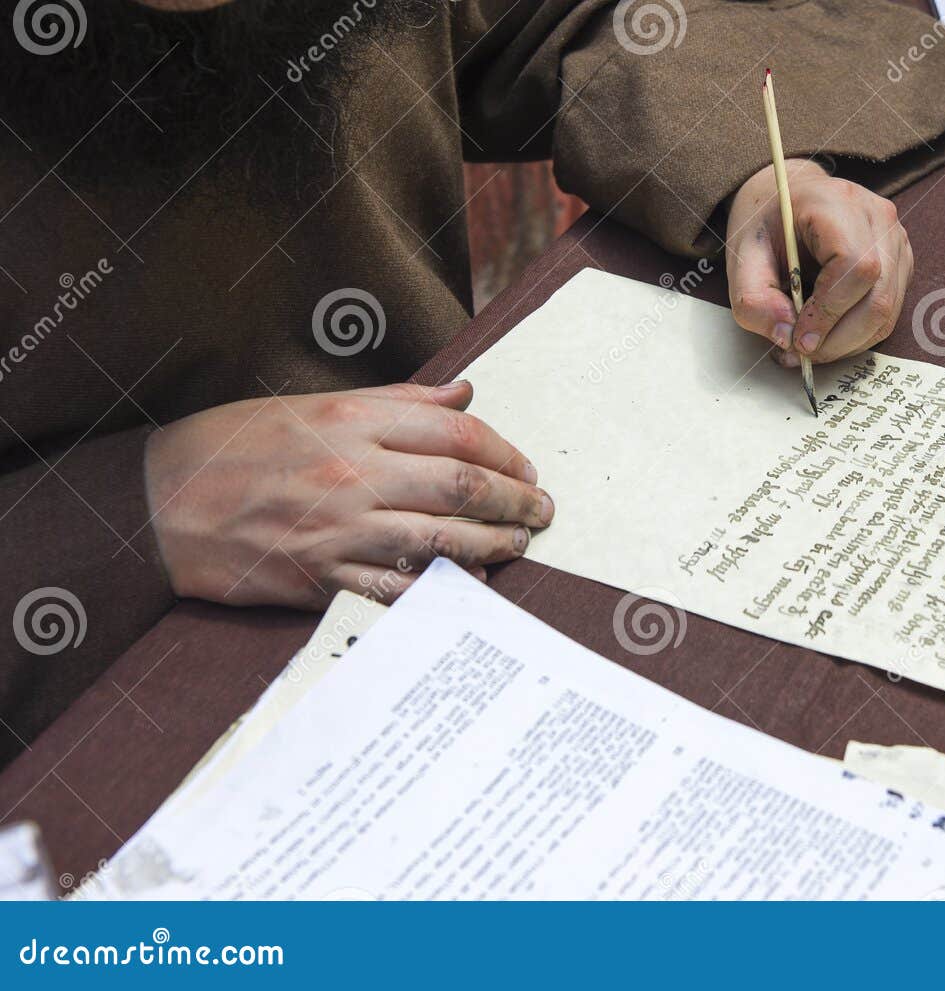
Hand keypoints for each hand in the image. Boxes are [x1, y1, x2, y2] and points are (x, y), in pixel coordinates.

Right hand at [144, 381, 553, 608]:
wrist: (154, 506)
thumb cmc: (231, 447)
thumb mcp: (308, 404)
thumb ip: (396, 401)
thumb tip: (463, 392)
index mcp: (349, 421)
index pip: (456, 433)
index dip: (506, 451)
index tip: (526, 467)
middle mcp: (350, 473)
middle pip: (461, 486)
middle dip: (515, 501)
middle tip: (540, 510)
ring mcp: (337, 531)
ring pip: (441, 541)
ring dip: (493, 546)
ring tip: (516, 545)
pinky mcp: (320, 579)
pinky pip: (398, 589)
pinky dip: (441, 587)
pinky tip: (468, 583)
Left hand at [726, 160, 911, 365]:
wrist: (791, 201)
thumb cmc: (768, 225)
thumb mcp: (743, 258)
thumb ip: (755, 300)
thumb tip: (786, 337)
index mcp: (838, 204)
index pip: (855, 266)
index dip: (830, 311)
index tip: (799, 338)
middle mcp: (878, 219)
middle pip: (878, 297)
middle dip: (838, 339)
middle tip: (801, 353)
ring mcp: (896, 242)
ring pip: (886, 312)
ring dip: (847, 343)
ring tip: (810, 348)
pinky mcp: (900, 263)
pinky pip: (888, 312)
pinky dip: (857, 335)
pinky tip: (828, 336)